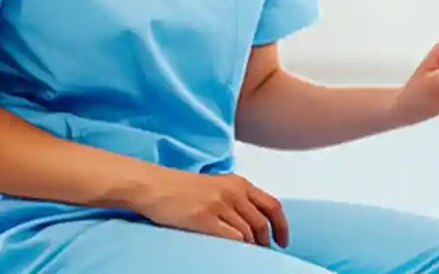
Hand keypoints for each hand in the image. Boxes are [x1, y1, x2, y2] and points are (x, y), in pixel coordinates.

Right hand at [134, 168, 287, 247]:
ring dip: (250, 248)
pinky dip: (237, 248)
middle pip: (262, 223)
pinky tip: (232, 252)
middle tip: (262, 252)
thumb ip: (239, 198)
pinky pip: (231, 238)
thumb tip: (257, 222)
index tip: (283, 241)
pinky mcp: (204, 218)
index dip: (282, 226)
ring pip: (247, 233)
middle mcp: (233, 192)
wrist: (155, 186)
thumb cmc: (184, 188)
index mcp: (239, 183)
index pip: (272, 206)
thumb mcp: (218, 185)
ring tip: (245, 254)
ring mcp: (219, 205)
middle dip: (265, 242)